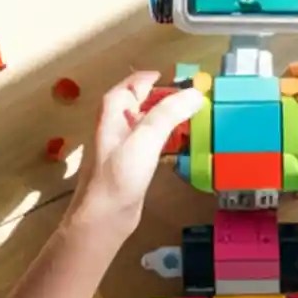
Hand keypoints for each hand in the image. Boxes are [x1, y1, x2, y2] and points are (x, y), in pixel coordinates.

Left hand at [65, 71, 204, 236]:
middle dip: (163, 97)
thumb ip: (169, 113)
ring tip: (189, 118)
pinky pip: (148, 142)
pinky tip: (178, 146)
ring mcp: (121, 146)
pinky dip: (164, 138)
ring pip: (145, 122)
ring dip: (165, 118)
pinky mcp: (129, 165)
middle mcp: (114, 125)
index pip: (132, 84)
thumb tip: (195, 93)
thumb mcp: (145, 138)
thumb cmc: (120, 175)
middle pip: (139, 102)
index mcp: (112, 112)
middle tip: (190, 99)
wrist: (103, 218)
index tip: (177, 78)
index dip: (153, 79)